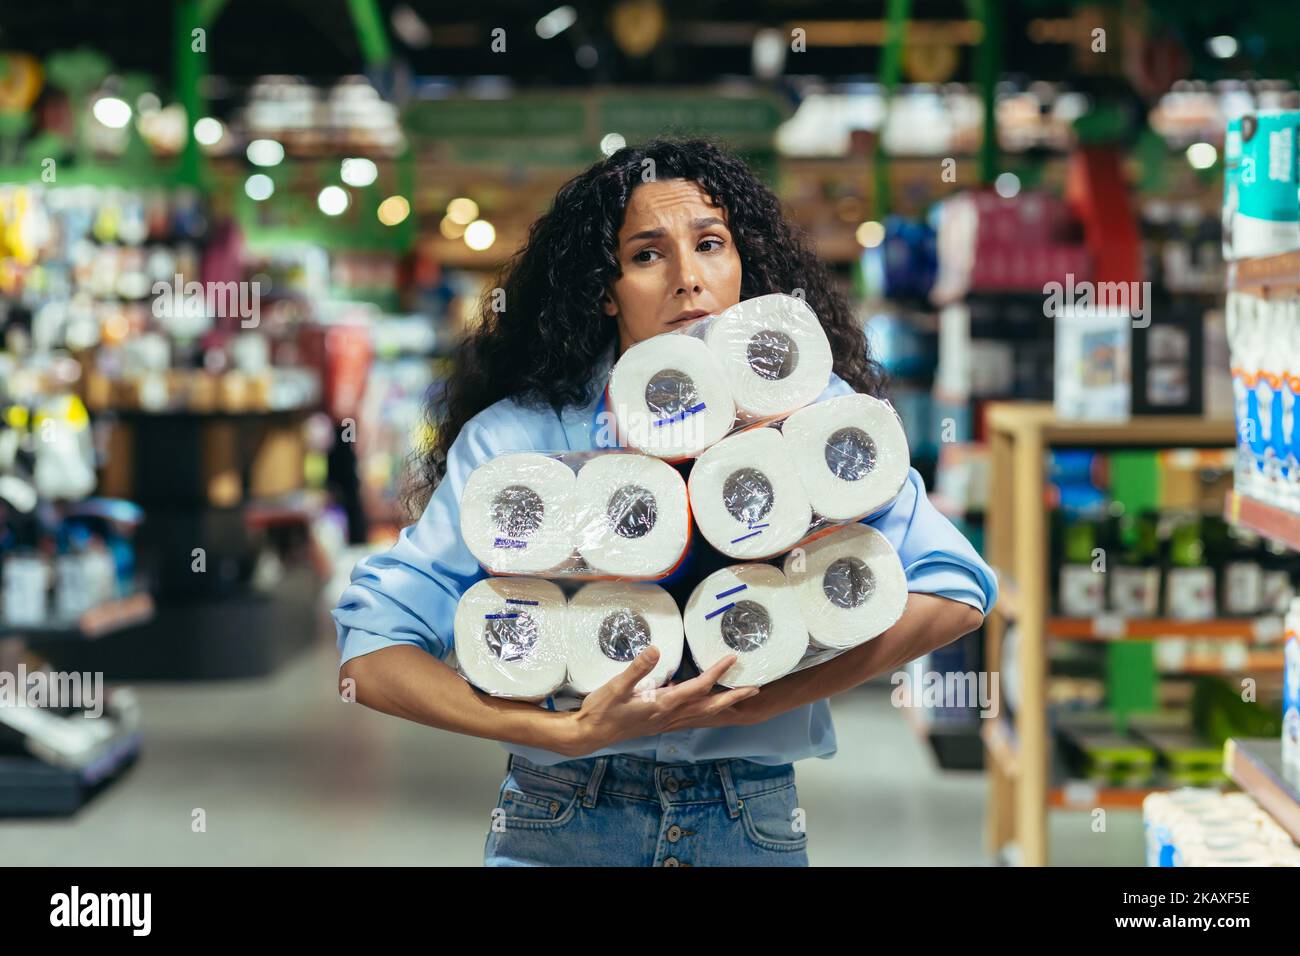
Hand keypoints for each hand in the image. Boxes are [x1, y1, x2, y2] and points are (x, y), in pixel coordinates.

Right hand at [561, 647, 758, 756]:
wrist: (591, 734)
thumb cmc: (601, 711)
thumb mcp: (615, 687)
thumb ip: (637, 669)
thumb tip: (656, 650)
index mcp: (663, 705)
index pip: (697, 687)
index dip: (716, 672)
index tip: (732, 659)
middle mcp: (670, 716)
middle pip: (709, 706)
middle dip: (733, 697)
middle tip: (755, 688)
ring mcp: (666, 721)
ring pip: (703, 713)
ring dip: (723, 704)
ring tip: (740, 695)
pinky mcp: (661, 722)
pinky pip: (691, 716)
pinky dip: (706, 709)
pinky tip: (707, 703)